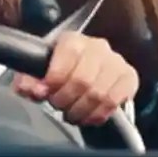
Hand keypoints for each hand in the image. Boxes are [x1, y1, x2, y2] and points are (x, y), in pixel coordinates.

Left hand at [11, 32, 139, 125]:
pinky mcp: (129, 78)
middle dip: (65, 99)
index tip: (44, 93)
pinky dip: (96, 115)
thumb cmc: (58, 72)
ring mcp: (116, 62)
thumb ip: (28, 80)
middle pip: (83, 79)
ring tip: (70, 113)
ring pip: (99, 94)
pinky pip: (114, 102)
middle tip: (57, 106)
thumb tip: (29, 89)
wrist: (82, 75)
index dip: (54, 78)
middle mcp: (98, 47)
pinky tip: (86, 117)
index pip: (68, 54)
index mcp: (73, 40)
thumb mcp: (37, 73)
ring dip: (80, 110)